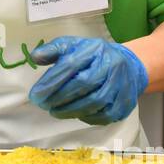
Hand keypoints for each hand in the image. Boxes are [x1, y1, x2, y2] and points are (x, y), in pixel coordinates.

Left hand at [29, 36, 148, 124]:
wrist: (129, 66)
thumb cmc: (94, 57)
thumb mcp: (73, 46)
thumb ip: (53, 50)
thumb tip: (35, 57)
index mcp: (95, 49)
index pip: (71, 64)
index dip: (52, 81)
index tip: (35, 94)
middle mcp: (111, 65)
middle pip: (84, 83)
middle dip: (59, 97)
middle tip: (43, 105)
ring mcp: (121, 85)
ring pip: (95, 102)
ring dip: (70, 110)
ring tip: (54, 111)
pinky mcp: (125, 103)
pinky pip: (105, 115)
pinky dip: (87, 118)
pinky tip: (74, 115)